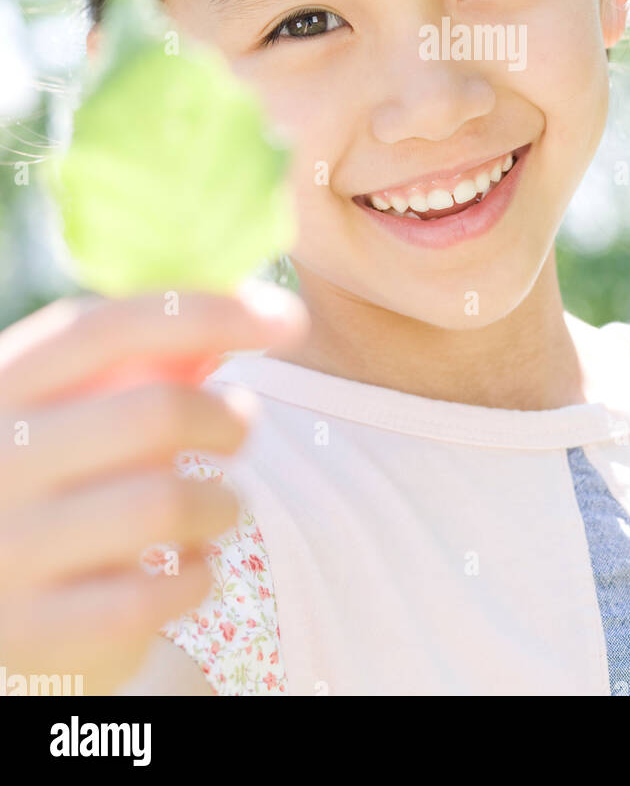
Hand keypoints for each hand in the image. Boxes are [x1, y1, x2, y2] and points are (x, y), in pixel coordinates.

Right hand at [0, 282, 308, 694]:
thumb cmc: (50, 481)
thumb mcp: (65, 410)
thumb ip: (137, 364)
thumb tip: (250, 310)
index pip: (106, 329)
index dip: (207, 313)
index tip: (288, 316)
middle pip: (154, 412)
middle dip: (226, 419)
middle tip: (240, 429)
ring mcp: (6, 549)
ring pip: (167, 503)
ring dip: (221, 503)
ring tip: (219, 505)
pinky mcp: (32, 631)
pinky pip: (155, 594)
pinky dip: (196, 575)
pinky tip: (190, 566)